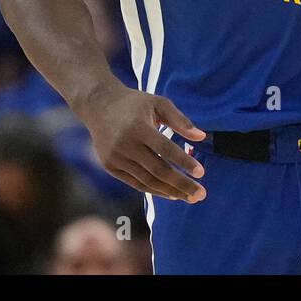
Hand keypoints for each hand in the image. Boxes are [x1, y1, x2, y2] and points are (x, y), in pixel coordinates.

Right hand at [78, 81, 206, 201]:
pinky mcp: (110, 166)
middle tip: (201, 194)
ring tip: (190, 197)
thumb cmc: (135, 103)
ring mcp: (115, 157)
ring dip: (171, 191)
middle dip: (181, 184)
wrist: (98, 105)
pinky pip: (136, 183)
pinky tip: (172, 194)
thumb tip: (202, 137)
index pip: (165, 148)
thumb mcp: (158, 102)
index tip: (202, 173)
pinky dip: (155, 190)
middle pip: (158, 169)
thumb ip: (180, 120)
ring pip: (147, 180)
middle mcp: (125, 144)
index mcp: (138, 127)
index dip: (184, 161)